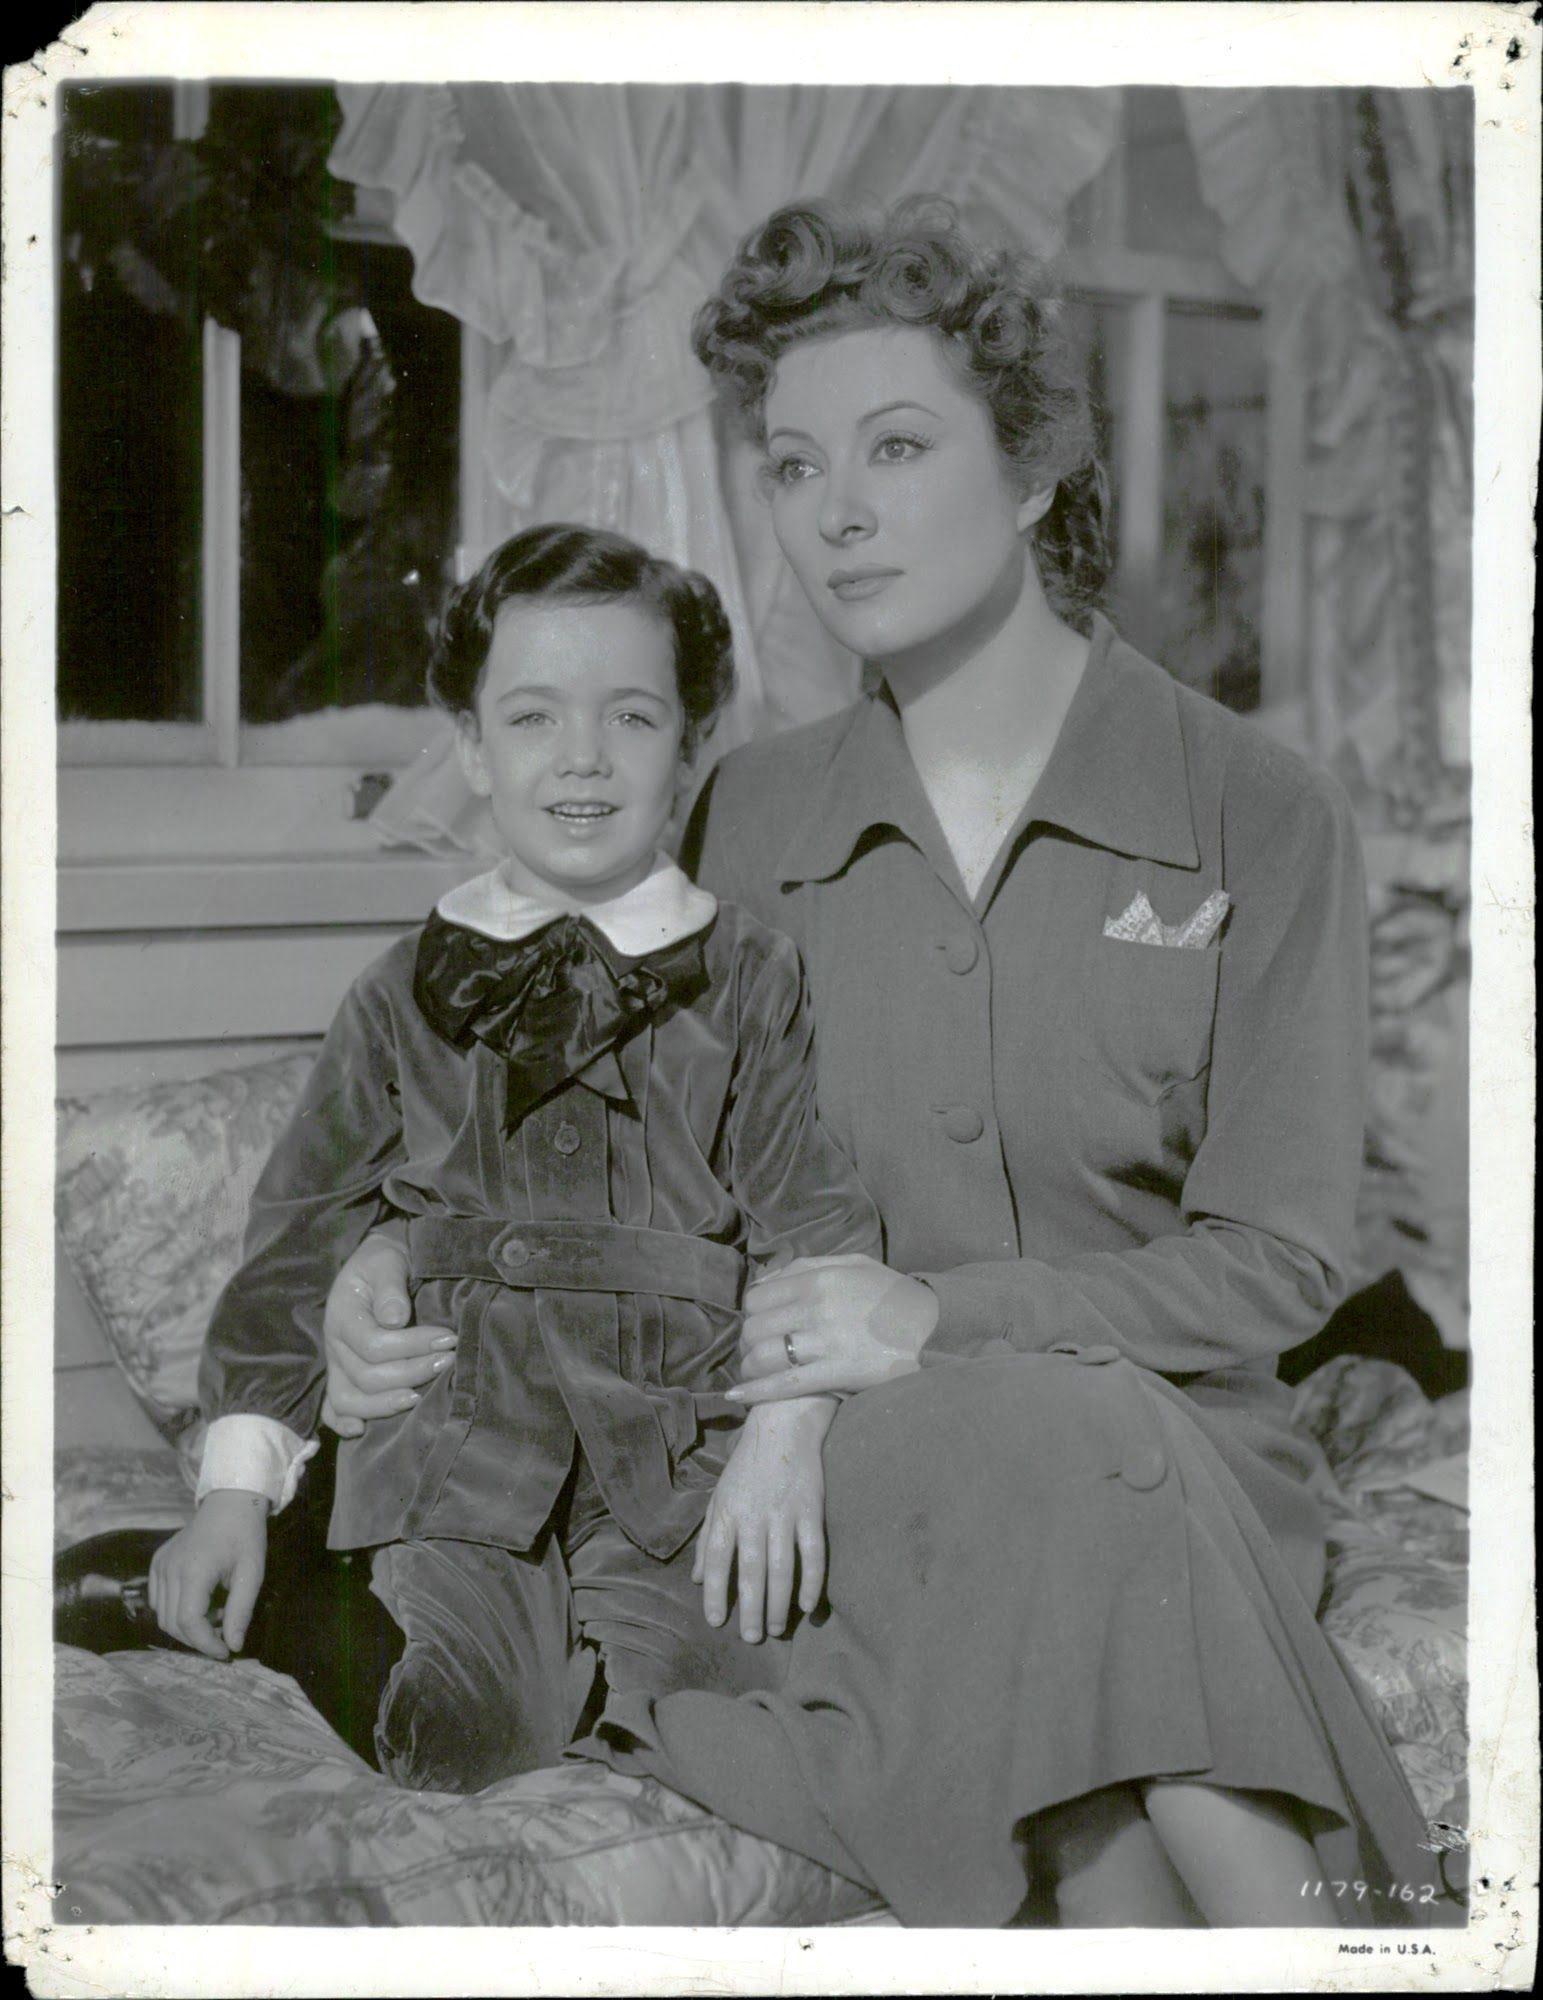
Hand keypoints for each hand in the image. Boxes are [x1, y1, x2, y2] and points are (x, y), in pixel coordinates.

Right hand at [148, 1490, 269, 1659]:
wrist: (230, 1503)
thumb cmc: (245, 1535)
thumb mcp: (251, 1573)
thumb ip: (241, 1611)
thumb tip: (233, 1646)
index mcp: (193, 1570)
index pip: (188, 1622)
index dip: (205, 1644)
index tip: (225, 1653)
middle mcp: (169, 1569)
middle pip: (172, 1624)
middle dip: (197, 1639)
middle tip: (224, 1635)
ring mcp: (159, 1565)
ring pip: (163, 1616)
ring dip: (187, 1627)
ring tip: (216, 1614)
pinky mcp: (157, 1564)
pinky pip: (158, 1601)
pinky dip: (176, 1612)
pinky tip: (201, 1602)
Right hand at [320, 1232, 455, 1437]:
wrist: (374, 1266)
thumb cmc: (383, 1262)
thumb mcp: (387, 1260)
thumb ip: (390, 1285)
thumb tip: (395, 1318)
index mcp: (343, 1314)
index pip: (374, 1345)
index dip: (412, 1347)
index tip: (448, 1339)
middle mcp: (334, 1344)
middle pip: (367, 1377)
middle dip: (412, 1373)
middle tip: (448, 1361)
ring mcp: (335, 1364)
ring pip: (350, 1400)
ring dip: (387, 1404)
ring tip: (421, 1397)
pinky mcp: (341, 1376)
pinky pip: (333, 1408)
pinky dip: (344, 1423)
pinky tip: (363, 1431)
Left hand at [692, 1398, 836, 1641]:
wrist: (784, 1425)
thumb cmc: (748, 1465)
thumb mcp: (719, 1496)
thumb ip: (710, 1537)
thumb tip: (699, 1578)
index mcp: (727, 1511)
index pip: (717, 1559)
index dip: (716, 1593)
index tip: (716, 1622)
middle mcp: (753, 1514)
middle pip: (750, 1570)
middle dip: (750, 1608)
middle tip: (751, 1638)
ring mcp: (784, 1513)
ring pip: (781, 1567)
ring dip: (779, 1602)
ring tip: (777, 1629)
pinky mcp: (811, 1509)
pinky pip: (813, 1551)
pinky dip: (812, 1581)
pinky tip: (808, 1606)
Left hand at [727, 1254, 939, 1404]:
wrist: (934, 1328)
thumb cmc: (893, 1296)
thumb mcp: (855, 1265)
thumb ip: (809, 1266)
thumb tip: (766, 1279)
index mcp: (820, 1278)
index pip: (758, 1297)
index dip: (750, 1314)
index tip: (756, 1325)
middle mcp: (817, 1307)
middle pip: (756, 1328)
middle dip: (747, 1343)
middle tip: (752, 1353)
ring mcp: (827, 1341)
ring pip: (766, 1356)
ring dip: (750, 1369)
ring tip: (751, 1374)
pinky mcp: (838, 1372)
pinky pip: (786, 1384)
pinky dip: (756, 1392)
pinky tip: (738, 1396)